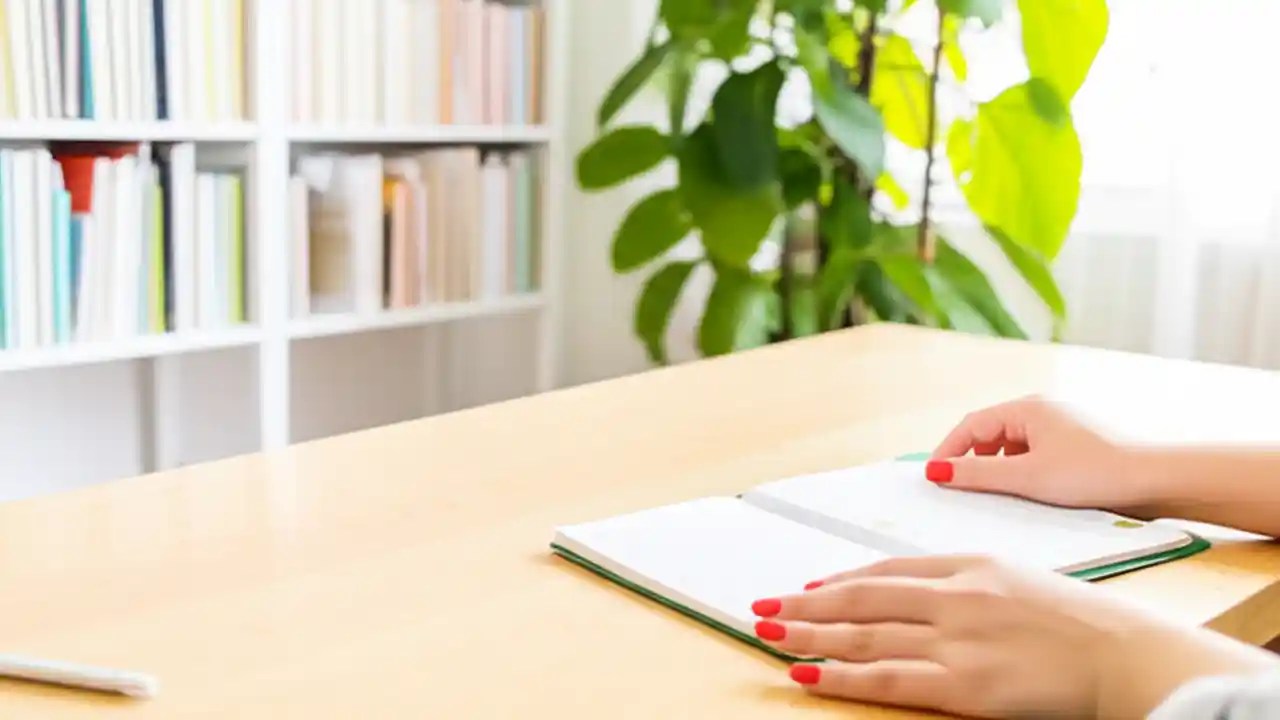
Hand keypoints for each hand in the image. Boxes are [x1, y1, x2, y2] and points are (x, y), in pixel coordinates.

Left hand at [752, 556, 1274, 717]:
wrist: (1126, 654)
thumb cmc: (1081, 622)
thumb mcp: (1018, 580)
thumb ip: (967, 582)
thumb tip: (921, 593)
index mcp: (967, 566)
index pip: (884, 571)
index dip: (838, 581)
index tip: (807, 587)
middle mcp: (952, 596)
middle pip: (860, 599)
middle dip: (804, 604)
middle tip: (763, 606)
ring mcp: (954, 639)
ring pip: (862, 635)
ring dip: (807, 634)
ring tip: (767, 634)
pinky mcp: (962, 684)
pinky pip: (886, 678)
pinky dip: (840, 676)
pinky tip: (806, 674)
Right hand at [928, 395, 1148, 509]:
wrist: (1156, 479)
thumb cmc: (1094, 472)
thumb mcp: (1027, 477)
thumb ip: (978, 474)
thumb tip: (937, 471)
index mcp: (1027, 407)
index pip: (971, 425)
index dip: (947, 451)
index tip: (933, 478)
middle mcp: (1041, 409)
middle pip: (989, 434)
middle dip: (971, 461)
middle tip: (959, 491)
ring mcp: (1059, 427)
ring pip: (1011, 447)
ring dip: (997, 469)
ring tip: (996, 496)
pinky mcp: (1074, 445)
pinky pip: (1032, 455)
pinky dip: (1020, 473)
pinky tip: (1028, 495)